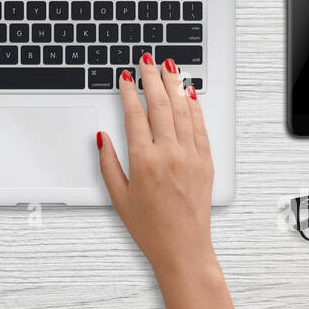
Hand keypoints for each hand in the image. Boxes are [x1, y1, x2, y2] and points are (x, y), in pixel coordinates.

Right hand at [97, 55, 214, 277]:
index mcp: (144, 161)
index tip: (125, 77)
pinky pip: (200, 126)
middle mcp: (169, 154)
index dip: (128, 91)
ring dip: (174, 84)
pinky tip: (189, 93)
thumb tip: (102, 136)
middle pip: (159, 104)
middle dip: (151, 78)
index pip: (134, 114)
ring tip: (168, 66)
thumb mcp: (118, 197)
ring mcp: (191, 156)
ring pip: (182, 109)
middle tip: (146, 60)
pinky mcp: (206, 162)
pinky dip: (194, 106)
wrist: (183, 249)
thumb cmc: (150, 228)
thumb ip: (108, 163)